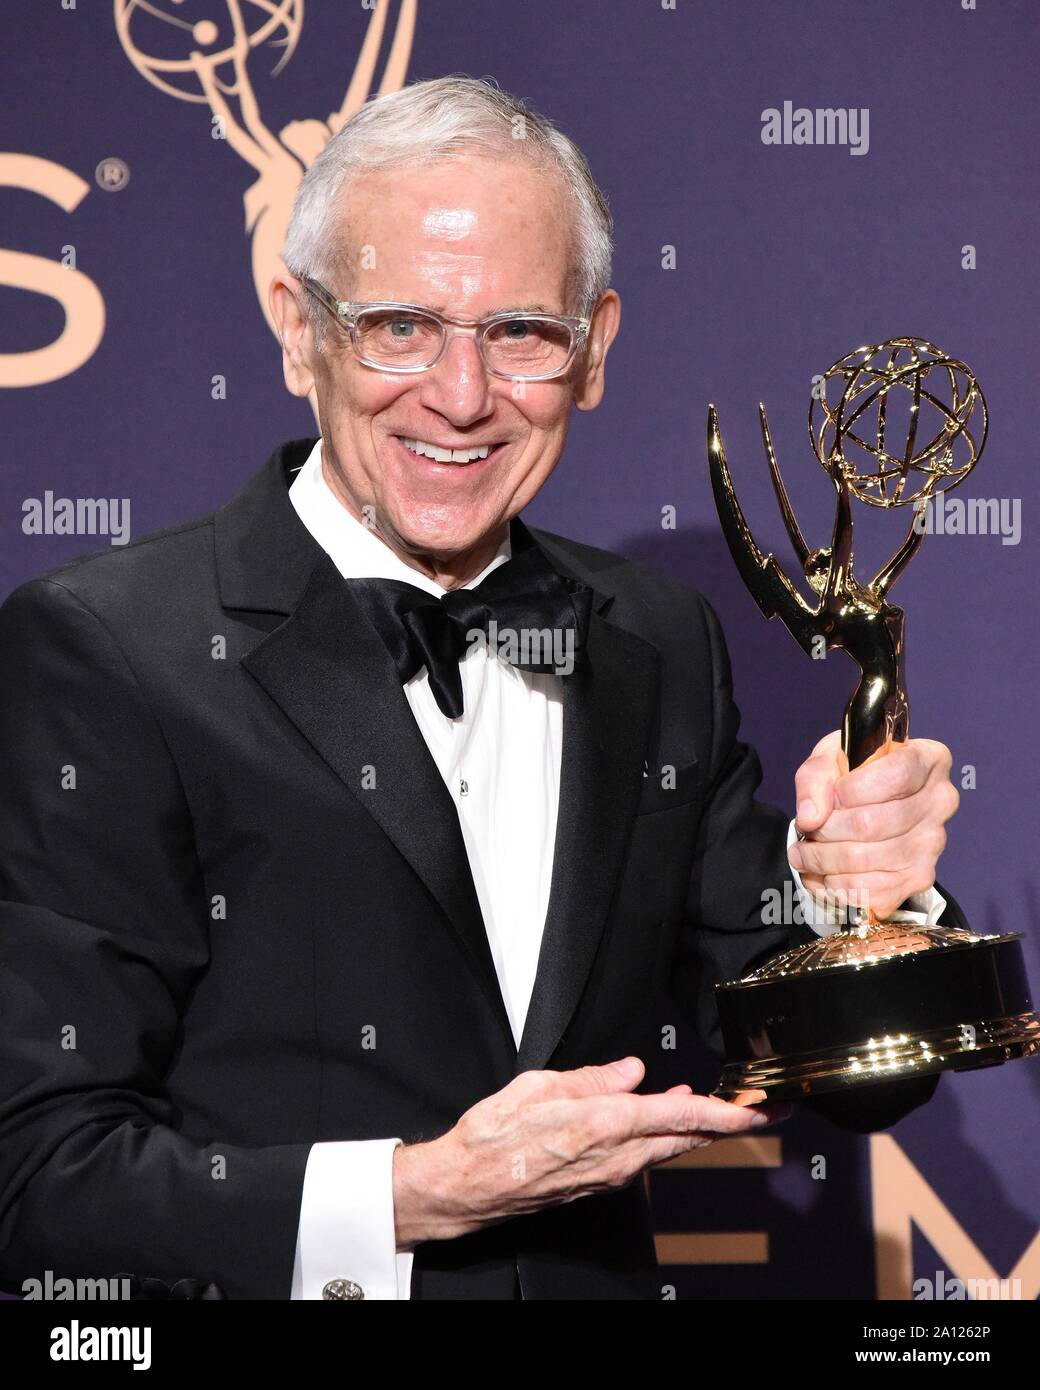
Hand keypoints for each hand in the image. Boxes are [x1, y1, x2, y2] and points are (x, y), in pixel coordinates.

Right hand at [391, 1057, 790, 1247]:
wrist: (468, 1185)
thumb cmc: (494, 1135)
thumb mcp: (541, 1086)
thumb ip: (593, 1078)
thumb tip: (631, 1070)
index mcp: (606, 1124)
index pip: (684, 1115)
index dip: (730, 1112)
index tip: (764, 1108)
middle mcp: (617, 1156)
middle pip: (689, 1137)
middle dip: (730, 1122)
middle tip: (764, 1107)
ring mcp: (611, 1176)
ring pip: (669, 1147)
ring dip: (698, 1127)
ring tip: (721, 1105)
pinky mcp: (600, 1184)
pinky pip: (646, 1157)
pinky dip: (666, 1136)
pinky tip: (667, 1120)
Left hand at [789, 730, 958, 918]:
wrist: (869, 802)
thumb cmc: (854, 773)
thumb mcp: (830, 757)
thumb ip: (815, 778)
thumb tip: (810, 817)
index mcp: (929, 760)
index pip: (894, 776)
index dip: (851, 790)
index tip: (829, 796)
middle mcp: (940, 802)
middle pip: (872, 824)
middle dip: (826, 831)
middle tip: (806, 832)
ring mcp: (933, 843)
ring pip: (867, 860)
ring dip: (824, 861)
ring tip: (805, 855)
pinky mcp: (920, 876)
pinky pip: (873, 891)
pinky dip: (838, 887)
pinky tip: (824, 874)